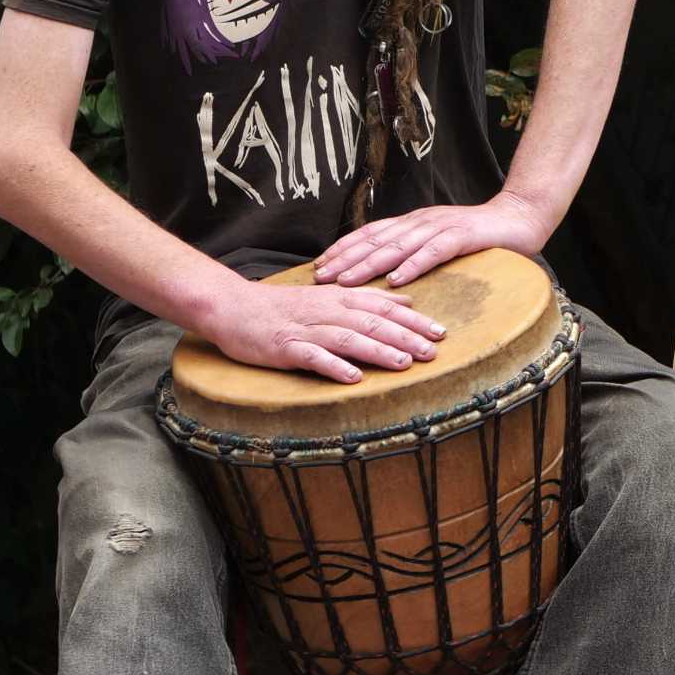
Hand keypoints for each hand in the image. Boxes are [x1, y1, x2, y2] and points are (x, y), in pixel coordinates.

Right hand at [207, 278, 446, 382]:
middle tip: (432, 351)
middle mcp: (327, 311)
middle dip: (405, 336)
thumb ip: (367, 299)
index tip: (440, 332)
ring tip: (403, 363)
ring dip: (377, 351)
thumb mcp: (328, 296)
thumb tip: (407, 300)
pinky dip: (333, 366)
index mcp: (339, 298)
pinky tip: (352, 378)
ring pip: (348, 338)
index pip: (383, 307)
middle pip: (372, 322)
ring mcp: (306, 329)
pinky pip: (312, 357)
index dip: (413, 319)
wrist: (234, 307)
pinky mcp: (285, 347)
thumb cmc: (284, 306)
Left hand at [313, 190, 554, 287]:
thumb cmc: (481, 236)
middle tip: (320, 277)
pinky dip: (412, 265)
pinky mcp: (463, 236)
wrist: (521, 217)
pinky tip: (396, 280)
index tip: (319, 266)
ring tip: (346, 281)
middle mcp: (422, 221)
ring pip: (398, 246)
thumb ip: (415, 250)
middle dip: (346, 259)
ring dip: (369, 264)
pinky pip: (433, 252)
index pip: (370, 233)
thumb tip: (385, 271)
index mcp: (414, 222)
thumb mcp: (440, 240)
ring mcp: (441, 227)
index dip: (343, 248)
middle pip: (376, 240)